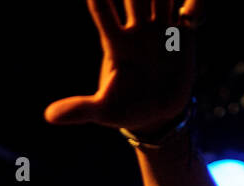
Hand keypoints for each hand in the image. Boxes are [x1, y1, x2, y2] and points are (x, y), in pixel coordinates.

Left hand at [43, 0, 201, 133]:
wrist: (156, 115)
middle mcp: (137, 31)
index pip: (103, 12)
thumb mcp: (103, 111)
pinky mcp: (182, 35)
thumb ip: (79, 109)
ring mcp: (160, 30)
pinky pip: (189, 11)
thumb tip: (49, 116)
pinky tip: (194, 15)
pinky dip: (194, 5)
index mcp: (116, 44)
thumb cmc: (125, 109)